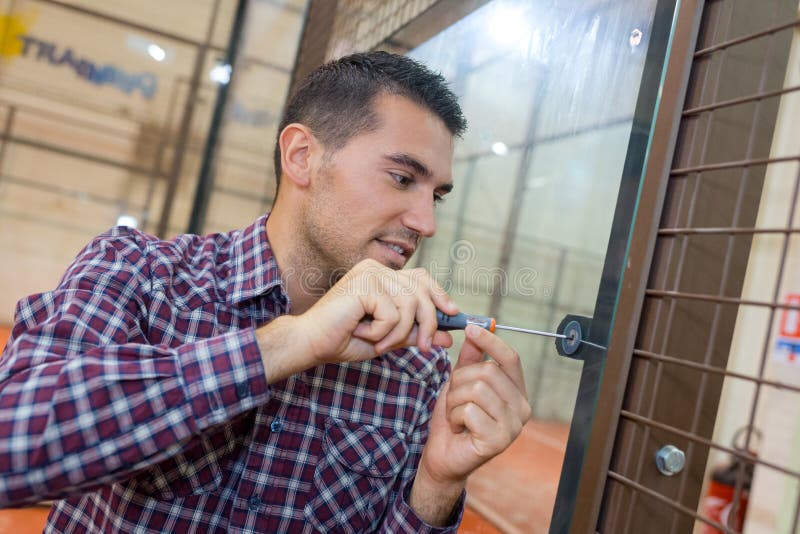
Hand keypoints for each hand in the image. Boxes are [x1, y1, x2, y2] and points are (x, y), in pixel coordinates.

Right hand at [257, 259, 456, 382]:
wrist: (311, 343)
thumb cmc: (344, 339)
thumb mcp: (388, 338)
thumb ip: (415, 333)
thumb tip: (447, 336)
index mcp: (381, 275)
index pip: (422, 278)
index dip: (440, 295)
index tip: (453, 315)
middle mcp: (377, 269)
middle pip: (422, 291)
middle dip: (428, 322)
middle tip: (423, 348)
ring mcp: (370, 274)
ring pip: (411, 304)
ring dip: (399, 332)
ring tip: (380, 344)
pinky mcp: (365, 285)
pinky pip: (393, 314)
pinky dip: (382, 332)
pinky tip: (362, 333)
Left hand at [413, 324, 529, 499]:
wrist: (444, 457)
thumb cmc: (455, 420)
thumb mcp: (460, 383)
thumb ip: (470, 359)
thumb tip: (475, 329)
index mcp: (517, 392)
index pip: (511, 359)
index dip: (491, 341)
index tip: (471, 328)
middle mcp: (522, 409)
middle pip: (488, 371)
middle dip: (459, 380)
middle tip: (454, 398)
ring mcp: (513, 427)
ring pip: (476, 389)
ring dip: (454, 400)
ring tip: (455, 414)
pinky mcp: (498, 441)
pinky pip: (469, 410)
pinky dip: (454, 416)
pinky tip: (458, 428)